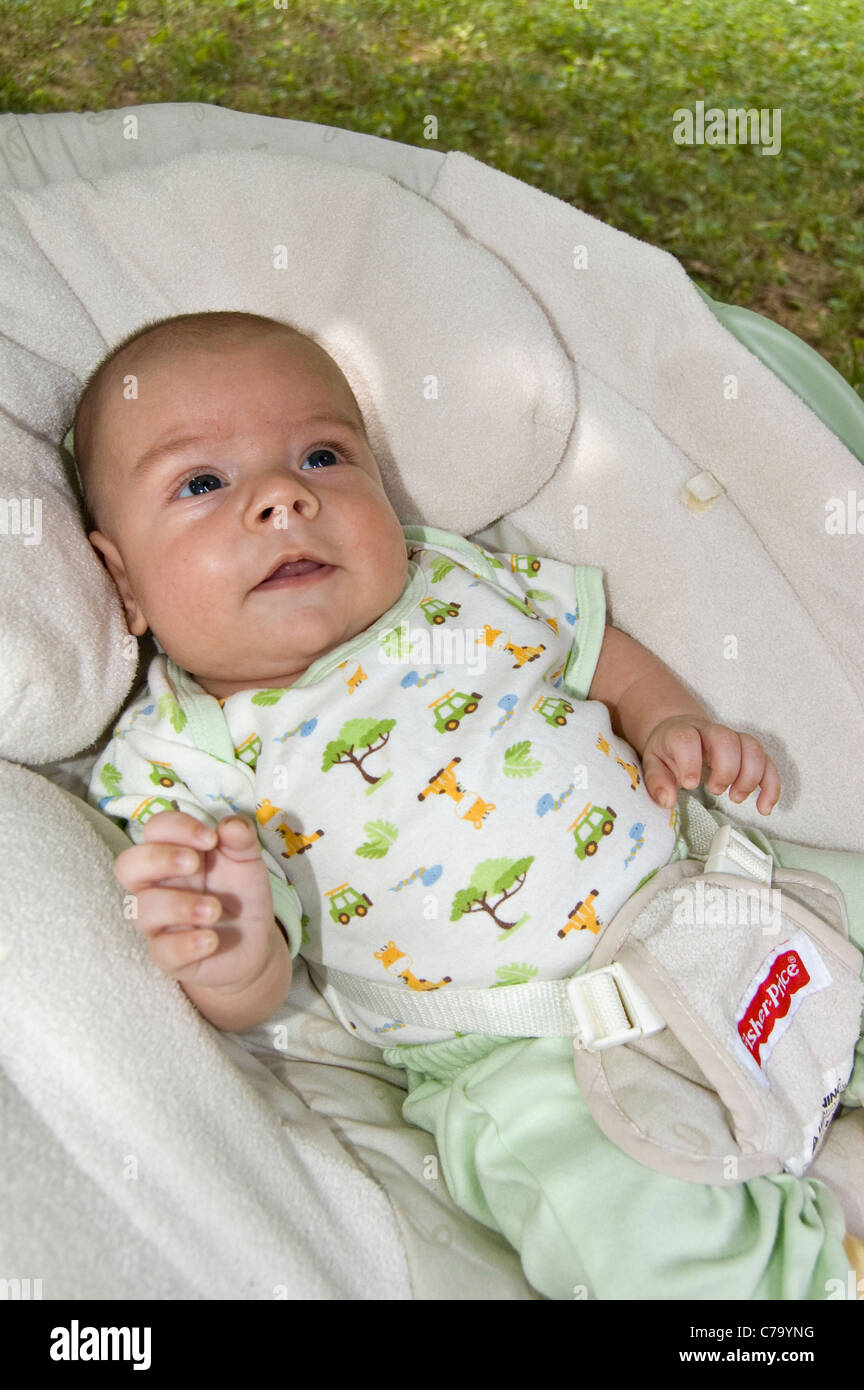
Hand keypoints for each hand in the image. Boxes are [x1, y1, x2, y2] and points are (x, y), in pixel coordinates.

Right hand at [113, 809, 280, 991]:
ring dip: (178, 905)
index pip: (155, 829)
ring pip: (141, 910)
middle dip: (158, 859)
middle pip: (127, 865)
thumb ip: (241, 839)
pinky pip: (162, 951)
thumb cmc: (239, 894)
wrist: (251, 943)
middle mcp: (158, 886)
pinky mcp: (168, 956)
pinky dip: (187, 944)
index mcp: (174, 854)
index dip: (177, 827)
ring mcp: (159, 922)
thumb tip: (231, 824)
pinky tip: (211, 940)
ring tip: (214, 909)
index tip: (211, 839)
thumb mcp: (247, 860)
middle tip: (195, 864)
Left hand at [641, 715, 779, 815]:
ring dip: (750, 775)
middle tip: (715, 791)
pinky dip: (771, 785)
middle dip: (726, 768)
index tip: (691, 785)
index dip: (690, 761)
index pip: (688, 739)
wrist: (682, 733)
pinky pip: (768, 763)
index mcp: (683, 733)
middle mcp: (711, 732)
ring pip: (752, 747)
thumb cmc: (668, 752)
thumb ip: (657, 781)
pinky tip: (765, 807)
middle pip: (727, 740)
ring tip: (736, 798)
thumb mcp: (653, 764)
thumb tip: (668, 801)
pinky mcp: (749, 752)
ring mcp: (733, 739)